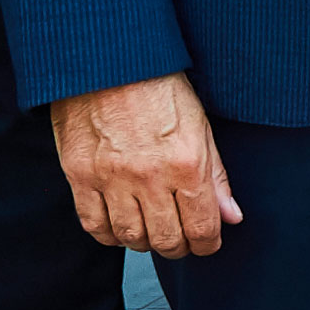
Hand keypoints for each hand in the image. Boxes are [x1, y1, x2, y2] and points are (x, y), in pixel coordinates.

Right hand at [53, 72, 239, 257]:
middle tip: (181, 240)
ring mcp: (109, 178)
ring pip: (129, 237)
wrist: (109, 62)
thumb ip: (216, 177)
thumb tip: (231, 216)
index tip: (208, 243)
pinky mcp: (79, 175)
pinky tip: (120, 227)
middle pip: (165, 240)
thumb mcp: (201, 127)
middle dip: (178, 247)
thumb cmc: (159, 87)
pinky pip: (92, 224)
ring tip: (152, 230)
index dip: (208, 244)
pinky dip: (109, 235)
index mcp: (186, 164)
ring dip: (145, 242)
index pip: (201, 228)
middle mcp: (148, 177)